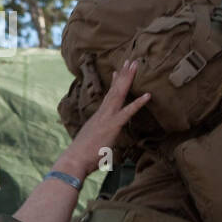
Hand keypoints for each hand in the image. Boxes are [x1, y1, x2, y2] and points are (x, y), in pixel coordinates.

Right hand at [54, 59, 150, 176]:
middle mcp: (102, 113)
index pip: (108, 96)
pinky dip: (138, 103)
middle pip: (114, 90)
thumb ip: (101, 140)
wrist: (74, 160)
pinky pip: (128, 112)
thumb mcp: (95, 144)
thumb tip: (102, 144)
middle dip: (123, 74)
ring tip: (135, 65)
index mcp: (99, 117)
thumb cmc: (82, 157)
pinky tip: (148, 96)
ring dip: (128, 78)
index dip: (114, 84)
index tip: (117, 71)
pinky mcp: (112, 125)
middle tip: (130, 61)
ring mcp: (107, 117)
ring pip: (119, 94)